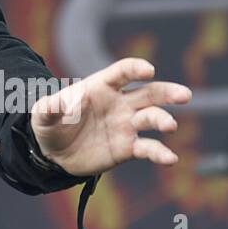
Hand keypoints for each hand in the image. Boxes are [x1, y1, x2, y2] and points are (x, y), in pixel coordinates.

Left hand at [29, 57, 191, 177]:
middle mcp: (119, 103)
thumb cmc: (50, 125)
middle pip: (148, 93)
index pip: (122, 73)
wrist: (53, 153)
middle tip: (184, 95)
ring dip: (163, 120)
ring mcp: (126, 125)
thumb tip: (66, 103)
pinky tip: (170, 159)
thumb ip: (51, 107)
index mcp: (100, 87)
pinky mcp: (128, 148)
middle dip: (167, 91)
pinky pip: (148, 148)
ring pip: (152, 118)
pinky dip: (160, 153)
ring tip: (169, 125)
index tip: (148, 70)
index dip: (135, 68)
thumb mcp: (43, 114)